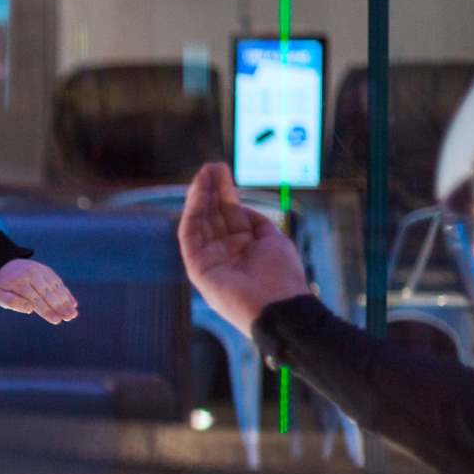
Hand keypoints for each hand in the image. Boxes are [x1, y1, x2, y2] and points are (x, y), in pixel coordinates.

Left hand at [0, 259, 78, 324]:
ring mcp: (41, 270)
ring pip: (56, 287)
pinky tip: (73, 303)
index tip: (56, 321)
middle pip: (48, 292)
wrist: (6, 265)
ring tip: (74, 314)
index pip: (35, 299)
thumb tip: (30, 309)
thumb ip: (12, 303)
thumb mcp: (0, 295)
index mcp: (20, 281)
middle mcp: (32, 273)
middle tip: (69, 317)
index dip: (47, 310)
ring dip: (66, 301)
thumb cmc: (3, 286)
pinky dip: (66, 293)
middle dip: (60, 306)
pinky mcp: (47, 271)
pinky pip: (58, 282)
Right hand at [177, 162, 310, 335]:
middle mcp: (224, 253)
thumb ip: (256, 222)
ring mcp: (210, 260)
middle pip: (213, 215)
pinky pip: (190, 235)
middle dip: (211, 190)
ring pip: (199, 222)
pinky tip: (199, 193)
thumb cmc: (282, 277)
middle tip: (210, 166)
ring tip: (203, 174)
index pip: (228, 215)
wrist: (280, 306)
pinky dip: (193, 212)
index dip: (224, 193)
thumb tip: (239, 205)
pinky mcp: (198, 268)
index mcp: (243, 248)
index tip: (221, 172)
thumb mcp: (273, 240)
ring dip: (200, 196)